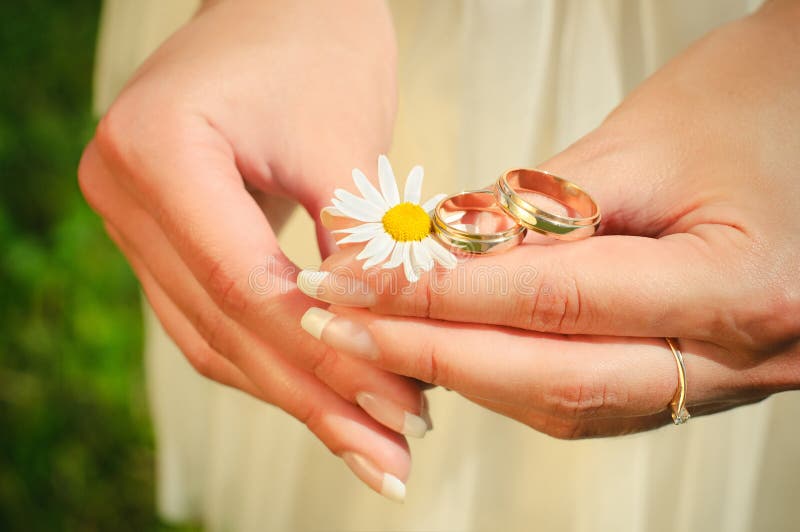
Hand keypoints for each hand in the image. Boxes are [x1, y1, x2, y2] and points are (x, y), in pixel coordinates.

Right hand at [79, 0, 424, 499]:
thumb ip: (360, 248)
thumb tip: (389, 351)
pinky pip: (209, 316)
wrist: (281, 2)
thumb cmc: (318, 44)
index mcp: (159, 152)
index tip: (397, 413)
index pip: (246, 287)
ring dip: (292, 393)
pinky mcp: (159, 233)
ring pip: (210, 336)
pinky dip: (268, 359)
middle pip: (224, 326)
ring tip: (366, 443)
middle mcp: (121, 190)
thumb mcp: (348, 143)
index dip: (326, 361)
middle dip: (314, 398)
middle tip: (387, 459)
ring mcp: (130, 217)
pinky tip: (322, 396)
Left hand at [297, 2, 799, 437]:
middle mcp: (737, 355)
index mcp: (736, 287)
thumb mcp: (644, 140)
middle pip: (552, 377)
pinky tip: (452, 354)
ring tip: (378, 340)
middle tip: (339, 327)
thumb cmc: (753, 102)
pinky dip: (510, 377)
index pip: (552, 300)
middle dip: (431, 353)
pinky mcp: (697, 377)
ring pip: (565, 403)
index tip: (356, 281)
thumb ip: (538, 211)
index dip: (442, 295)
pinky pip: (588, 397)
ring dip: (463, 375)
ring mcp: (723, 380)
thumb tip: (437, 253)